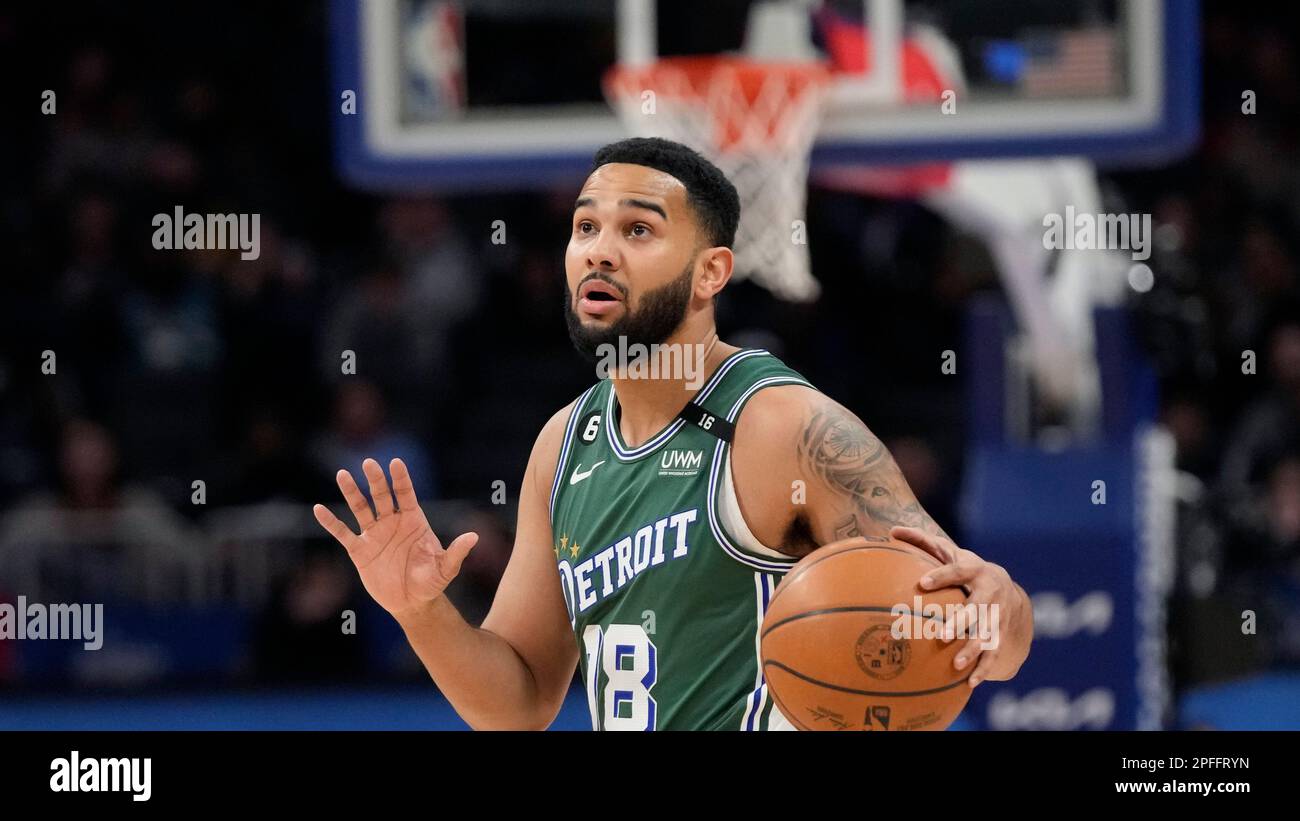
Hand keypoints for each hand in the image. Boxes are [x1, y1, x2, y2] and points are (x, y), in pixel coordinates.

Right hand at [313, 457, 478, 619]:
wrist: (412, 602)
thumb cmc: (432, 582)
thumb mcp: (446, 568)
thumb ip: (457, 552)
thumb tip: (474, 537)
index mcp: (413, 521)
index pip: (405, 494)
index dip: (401, 479)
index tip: (396, 462)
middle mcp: (392, 523)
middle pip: (381, 496)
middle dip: (375, 480)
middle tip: (368, 463)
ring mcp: (374, 535)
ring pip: (360, 508)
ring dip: (351, 492)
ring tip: (342, 474)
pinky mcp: (359, 551)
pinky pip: (343, 533)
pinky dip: (331, 522)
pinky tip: (319, 509)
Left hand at [890, 525, 1029, 688]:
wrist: (1008, 590)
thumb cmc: (966, 571)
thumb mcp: (951, 553)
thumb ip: (924, 542)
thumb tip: (892, 530)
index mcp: (976, 571)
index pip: (958, 571)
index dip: (941, 576)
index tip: (922, 583)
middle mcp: (991, 593)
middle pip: (978, 608)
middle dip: (962, 621)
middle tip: (942, 634)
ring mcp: (998, 616)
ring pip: (987, 635)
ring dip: (972, 650)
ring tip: (956, 664)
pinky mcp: (1002, 636)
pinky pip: (994, 655)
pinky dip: (983, 668)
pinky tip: (970, 683)